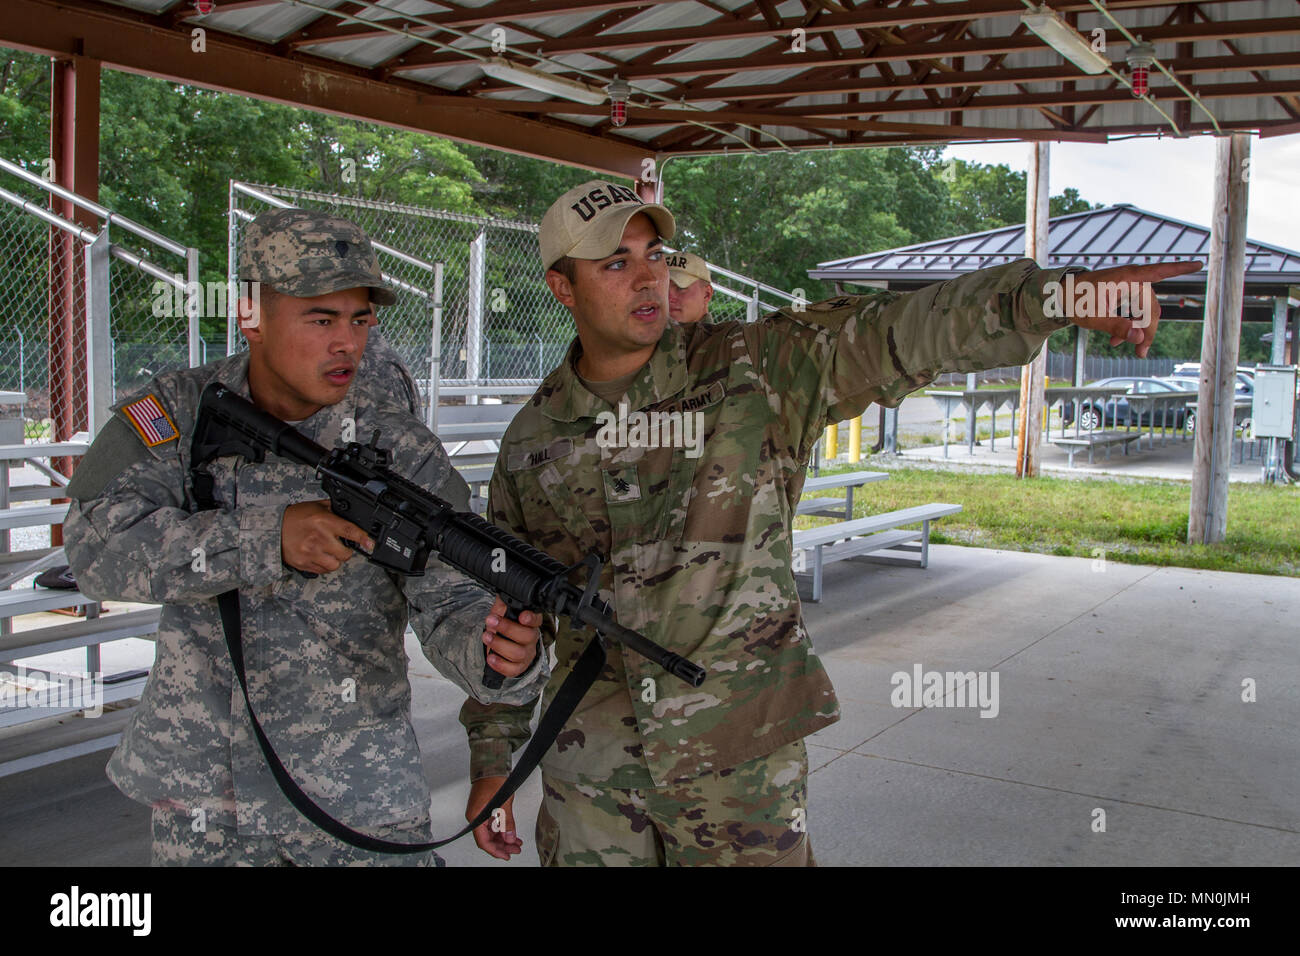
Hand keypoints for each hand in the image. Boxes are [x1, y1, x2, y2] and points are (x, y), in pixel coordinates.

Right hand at [281, 500, 372, 574]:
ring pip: (335, 565)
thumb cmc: (294, 517)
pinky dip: (324, 565)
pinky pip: (323, 571)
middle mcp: (318, 538)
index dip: (363, 538)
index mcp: (323, 521)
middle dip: (346, 550)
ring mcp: (310, 553)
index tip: (370, 544)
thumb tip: (353, 514)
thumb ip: (334, 509)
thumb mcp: (316, 506)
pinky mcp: (304, 563)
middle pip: (345, 553)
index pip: (349, 531)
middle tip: (340, 545)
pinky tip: (319, 556)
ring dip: (336, 560)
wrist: (272, 529)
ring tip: (329, 552)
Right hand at [467, 776, 520, 859]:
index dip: (495, 851)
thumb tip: (509, 838)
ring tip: (516, 842)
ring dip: (503, 838)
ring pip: (491, 832)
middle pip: (488, 839)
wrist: (492, 765)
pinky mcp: (485, 810)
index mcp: (475, 817)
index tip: (506, 856)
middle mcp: (475, 817)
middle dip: (502, 845)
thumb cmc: (494, 780)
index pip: (483, 841)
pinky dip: (502, 829)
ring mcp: (480, 814)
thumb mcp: (504, 804)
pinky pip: (493, 824)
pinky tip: (511, 833)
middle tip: (515, 849)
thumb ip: (507, 823)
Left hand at [482, 596, 540, 678]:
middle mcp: (531, 639)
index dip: (531, 618)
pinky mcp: (518, 667)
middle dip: (507, 628)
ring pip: (518, 653)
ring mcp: (526, 654)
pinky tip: (491, 657)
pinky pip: (513, 669)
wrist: (503, 646)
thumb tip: (502, 588)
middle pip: (527, 636)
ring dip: (500, 645)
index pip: (536, 619)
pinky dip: (500, 664)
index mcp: (531, 623)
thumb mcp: (503, 611)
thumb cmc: (505, 627)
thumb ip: (504, 601)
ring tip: (486, 637)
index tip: (522, 616)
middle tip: (491, 621)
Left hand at [1062, 260, 1200, 358]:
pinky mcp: (1122, 294)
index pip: (1159, 271)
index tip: (1199, 263)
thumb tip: (1140, 339)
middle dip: (1148, 331)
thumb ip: (1117, 327)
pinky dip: (1129, 325)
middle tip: (1140, 354)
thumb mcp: (1094, 318)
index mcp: (1126, 279)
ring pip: (1143, 312)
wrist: (1060, 296)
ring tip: (1117, 346)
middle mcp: (1131, 280)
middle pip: (1152, 307)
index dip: (1179, 268)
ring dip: (1136, 330)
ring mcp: (1127, 287)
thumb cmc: (1075, 301)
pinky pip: (1134, 310)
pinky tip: (1116, 340)